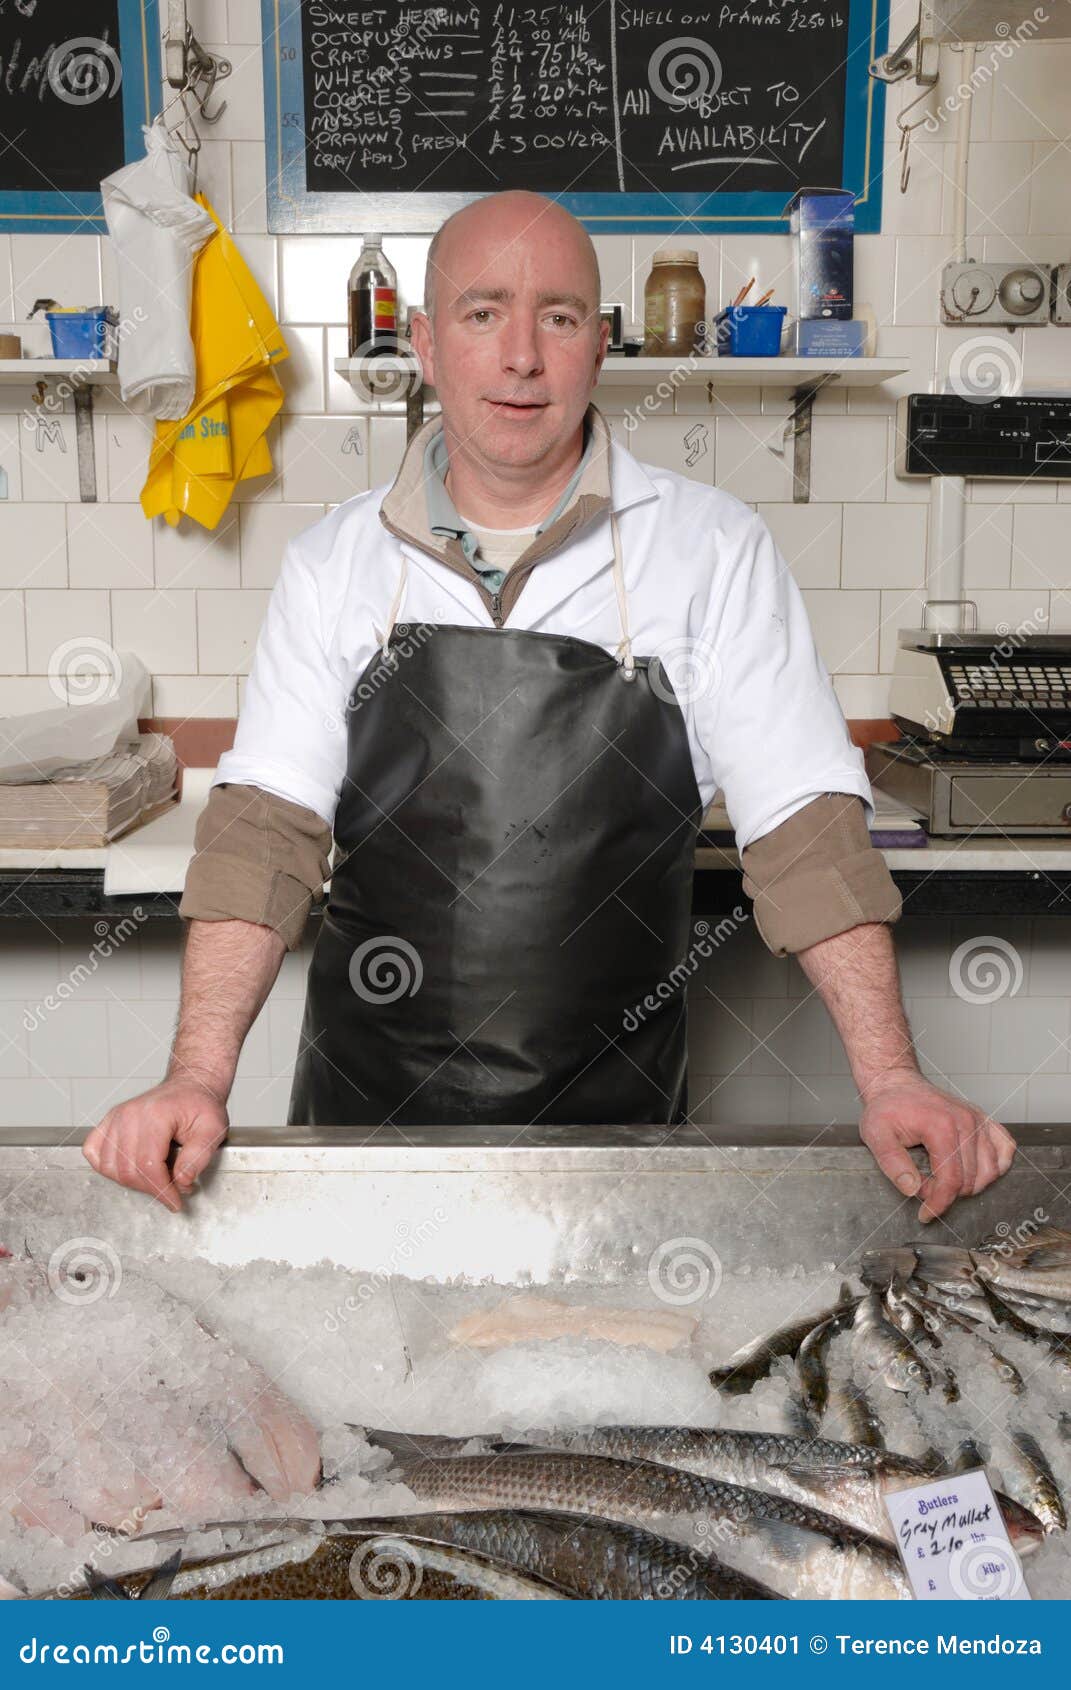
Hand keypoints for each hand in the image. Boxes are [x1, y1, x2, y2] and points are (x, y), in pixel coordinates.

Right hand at [82, 1079, 228, 1211]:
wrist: (190, 1086)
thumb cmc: (200, 1104)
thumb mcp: (213, 1129)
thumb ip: (199, 1157)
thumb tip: (182, 1181)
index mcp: (155, 1115)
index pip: (148, 1165)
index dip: (162, 1190)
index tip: (175, 1201)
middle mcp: (129, 1115)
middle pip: (128, 1170)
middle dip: (150, 1189)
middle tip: (170, 1190)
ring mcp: (115, 1117)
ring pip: (109, 1166)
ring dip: (131, 1182)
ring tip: (154, 1179)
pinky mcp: (108, 1122)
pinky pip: (93, 1152)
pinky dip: (107, 1168)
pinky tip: (128, 1169)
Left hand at [858, 1070, 1015, 1222]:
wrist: (897, 1084)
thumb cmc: (887, 1107)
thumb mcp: (876, 1135)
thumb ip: (892, 1164)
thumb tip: (912, 1189)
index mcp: (941, 1126)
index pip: (951, 1180)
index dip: (939, 1203)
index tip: (925, 1214)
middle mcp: (966, 1121)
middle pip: (970, 1179)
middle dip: (946, 1192)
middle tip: (923, 1185)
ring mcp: (979, 1119)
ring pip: (990, 1171)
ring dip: (968, 1184)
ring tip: (941, 1177)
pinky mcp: (985, 1120)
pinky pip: (1005, 1149)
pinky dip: (994, 1167)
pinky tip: (974, 1170)